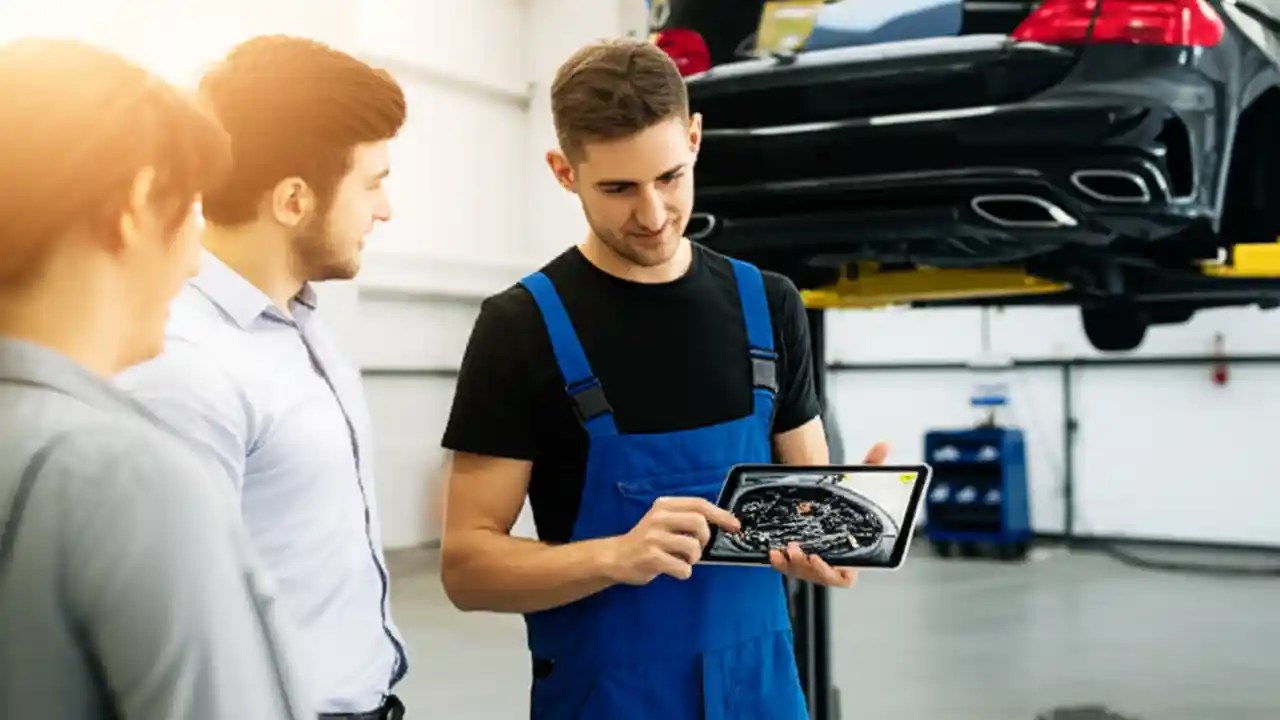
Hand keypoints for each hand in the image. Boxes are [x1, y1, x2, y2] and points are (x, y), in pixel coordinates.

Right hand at [603, 497, 740, 584]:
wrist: (615, 557)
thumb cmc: (646, 541)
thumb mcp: (662, 521)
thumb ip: (685, 519)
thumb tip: (721, 524)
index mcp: (664, 506)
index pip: (699, 504)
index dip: (721, 515)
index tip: (734, 525)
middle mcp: (658, 518)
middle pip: (699, 523)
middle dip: (705, 539)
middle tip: (697, 548)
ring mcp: (653, 538)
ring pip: (693, 547)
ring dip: (694, 558)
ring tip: (683, 560)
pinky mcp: (650, 558)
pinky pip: (683, 568)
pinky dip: (684, 572)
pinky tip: (674, 570)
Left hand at [769, 440, 890, 587]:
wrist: (825, 498)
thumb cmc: (845, 497)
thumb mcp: (858, 480)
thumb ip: (872, 464)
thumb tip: (884, 444)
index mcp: (851, 554)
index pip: (844, 578)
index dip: (831, 572)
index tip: (819, 557)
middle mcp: (832, 562)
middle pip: (818, 577)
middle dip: (806, 567)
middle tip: (796, 550)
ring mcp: (813, 563)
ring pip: (800, 573)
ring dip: (790, 565)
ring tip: (782, 549)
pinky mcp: (796, 559)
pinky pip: (787, 567)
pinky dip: (779, 563)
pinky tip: (772, 552)